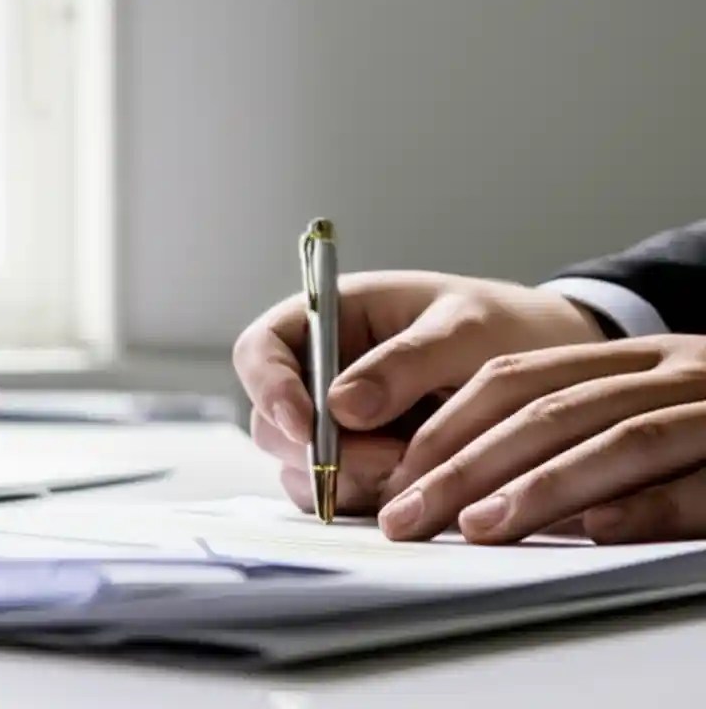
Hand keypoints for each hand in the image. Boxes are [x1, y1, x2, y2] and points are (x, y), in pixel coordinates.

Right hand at [233, 271, 604, 515]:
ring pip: (299, 465)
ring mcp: (336, 425)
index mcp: (330, 318)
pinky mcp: (359, 467)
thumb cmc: (508, 328)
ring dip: (345, 478)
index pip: (262, 349)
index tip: (305, 423)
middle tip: (388, 459)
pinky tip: (412, 486)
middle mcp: (320, 373)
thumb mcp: (466, 330)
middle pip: (272, 419)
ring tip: (415, 467)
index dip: (269, 386)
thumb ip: (404, 362)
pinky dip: (363, 499)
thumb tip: (341, 406)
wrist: (555, 366)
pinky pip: (334, 494)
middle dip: (317, 447)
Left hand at [379, 335, 705, 543]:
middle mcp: (668, 371)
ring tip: (480, 526)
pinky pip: (704, 480)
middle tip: (408, 514)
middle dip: (466, 464)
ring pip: (618, 439)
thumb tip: (469, 487)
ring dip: (542, 485)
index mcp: (626, 358)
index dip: (448, 426)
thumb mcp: (639, 402)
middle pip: (548, 411)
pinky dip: (651, 506)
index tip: (396, 474)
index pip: (515, 379)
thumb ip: (569, 428)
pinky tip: (601, 531)